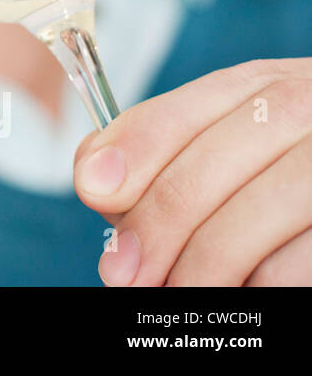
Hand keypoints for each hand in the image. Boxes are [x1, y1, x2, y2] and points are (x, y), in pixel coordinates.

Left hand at [73, 57, 311, 284]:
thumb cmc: (293, 165)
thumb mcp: (234, 141)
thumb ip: (166, 153)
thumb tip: (99, 184)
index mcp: (261, 87)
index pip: (183, 111)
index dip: (134, 152)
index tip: (94, 192)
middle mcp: (308, 109)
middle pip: (213, 166)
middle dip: (158, 225)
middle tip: (124, 275)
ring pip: (258, 217)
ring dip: (205, 267)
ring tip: (177, 295)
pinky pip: (303, 260)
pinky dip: (264, 286)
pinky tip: (242, 294)